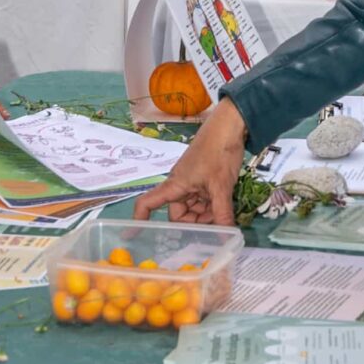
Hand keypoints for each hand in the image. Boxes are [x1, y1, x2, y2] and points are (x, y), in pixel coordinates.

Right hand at [134, 99, 246, 225]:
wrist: (230, 126)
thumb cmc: (218, 153)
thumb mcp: (220, 187)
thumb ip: (222, 213)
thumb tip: (226, 238)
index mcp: (174, 185)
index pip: (148, 203)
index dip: (139, 219)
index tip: (133, 236)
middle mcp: (180, 186)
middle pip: (179, 213)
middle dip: (195, 223)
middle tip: (214, 232)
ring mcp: (193, 183)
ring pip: (194, 208)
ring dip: (207, 216)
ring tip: (224, 220)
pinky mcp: (205, 180)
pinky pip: (204, 200)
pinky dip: (213, 207)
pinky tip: (226, 212)